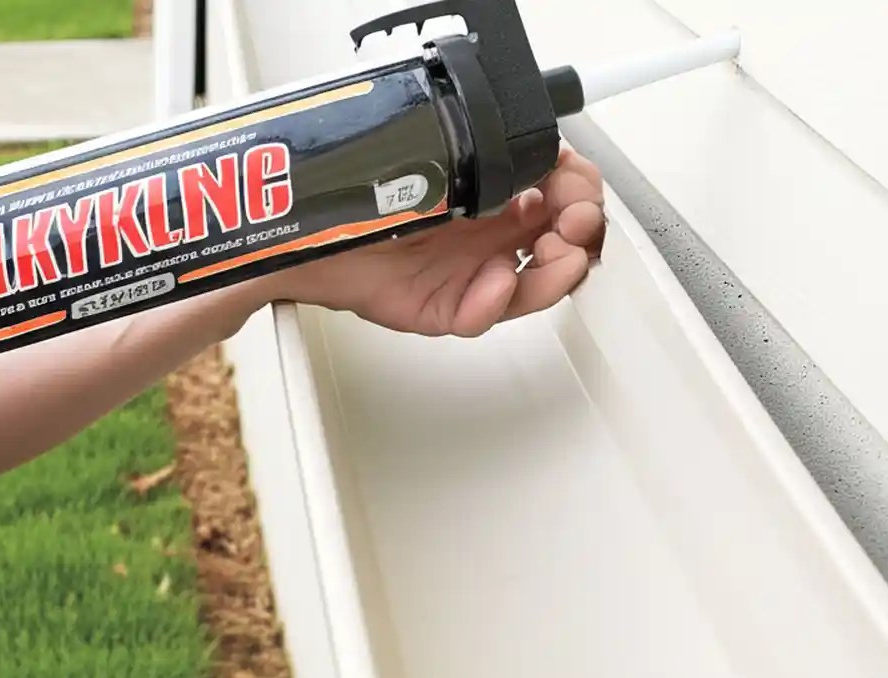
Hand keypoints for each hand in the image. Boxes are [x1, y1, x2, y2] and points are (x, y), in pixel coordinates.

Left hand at [274, 147, 605, 336]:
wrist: (305, 223)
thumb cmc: (362, 188)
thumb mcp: (440, 152)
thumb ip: (492, 152)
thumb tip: (545, 155)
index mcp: (497, 193)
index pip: (564, 195)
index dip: (582, 194)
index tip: (578, 192)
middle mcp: (490, 235)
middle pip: (562, 245)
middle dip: (581, 234)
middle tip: (574, 225)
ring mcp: (469, 274)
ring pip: (533, 285)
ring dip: (554, 274)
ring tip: (554, 258)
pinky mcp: (443, 308)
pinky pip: (479, 315)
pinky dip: (494, 301)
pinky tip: (496, 280)